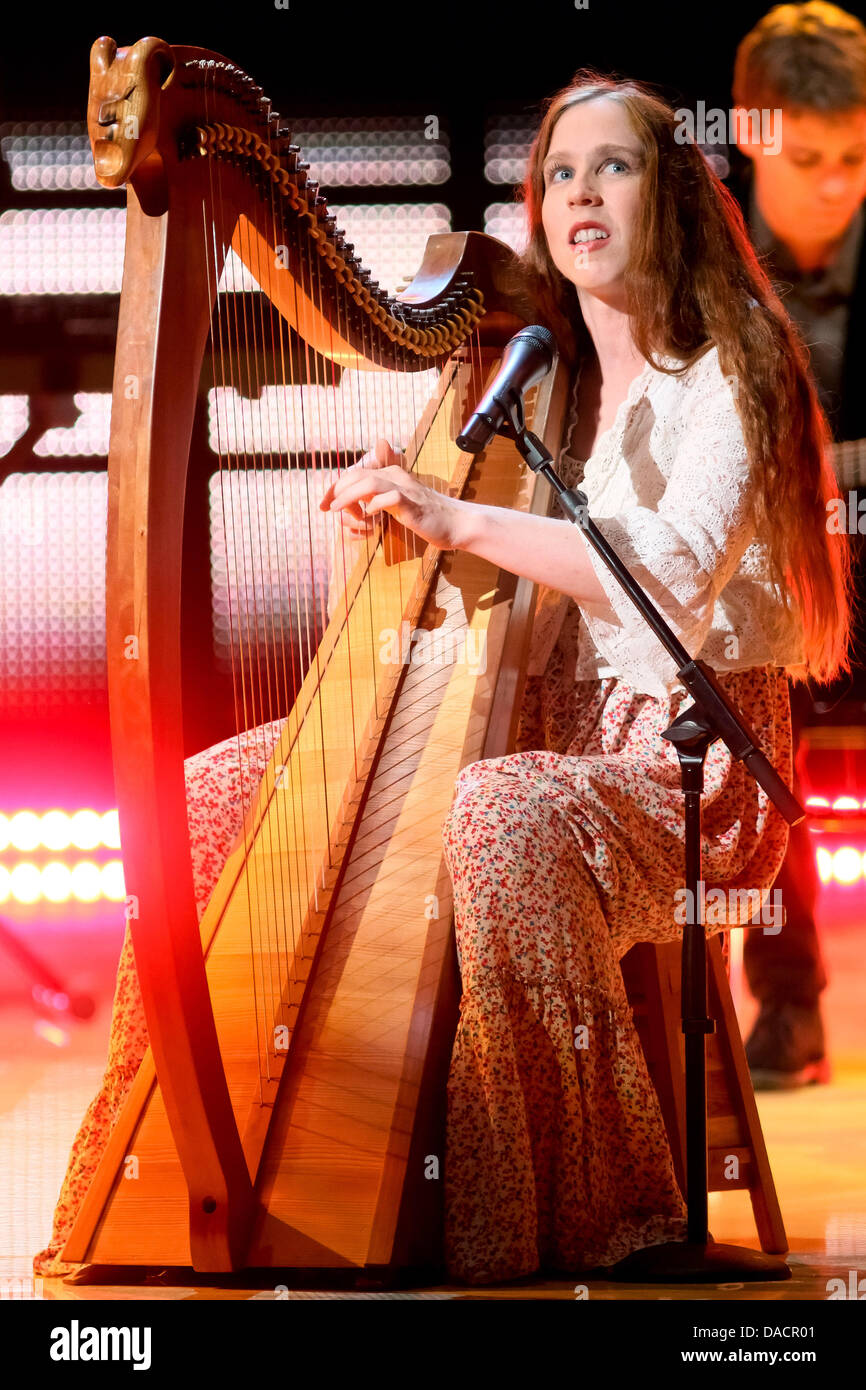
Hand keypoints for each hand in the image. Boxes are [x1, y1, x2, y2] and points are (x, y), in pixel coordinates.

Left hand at [319, 437, 463, 550]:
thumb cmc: (428, 518)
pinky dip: (373, 506)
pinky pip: (388, 498)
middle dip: (336, 489)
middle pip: (358, 474)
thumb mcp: (399, 506)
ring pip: (368, 482)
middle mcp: (396, 476)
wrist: (456, 523)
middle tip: (324, 507)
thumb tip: (360, 508)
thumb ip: (380, 501)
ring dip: (348, 496)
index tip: (323, 503)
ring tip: (335, 509)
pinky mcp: (412, 503)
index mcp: (392, 475)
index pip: (357, 473)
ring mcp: (404, 488)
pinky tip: (368, 517)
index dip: (337, 486)